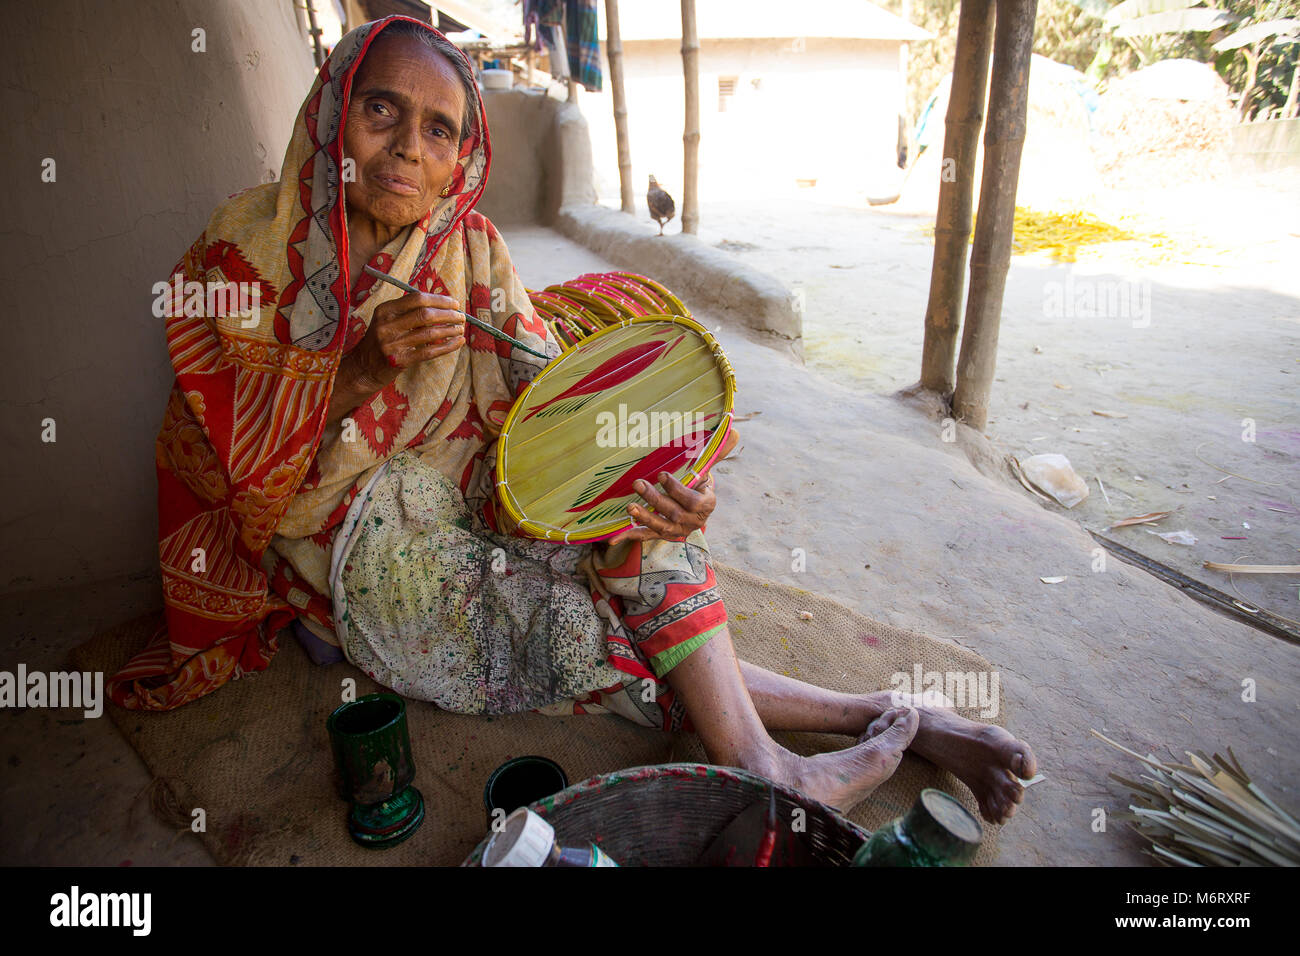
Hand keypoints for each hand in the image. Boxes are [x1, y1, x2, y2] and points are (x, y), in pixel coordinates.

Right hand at [351, 291, 465, 390]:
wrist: (363, 368)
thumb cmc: (381, 341)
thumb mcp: (388, 321)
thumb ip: (409, 312)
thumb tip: (443, 306)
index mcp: (384, 310)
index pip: (417, 298)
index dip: (439, 300)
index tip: (454, 303)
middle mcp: (386, 325)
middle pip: (425, 315)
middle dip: (448, 314)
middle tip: (461, 316)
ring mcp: (392, 344)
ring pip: (429, 333)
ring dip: (450, 330)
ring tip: (461, 328)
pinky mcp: (399, 360)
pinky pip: (429, 352)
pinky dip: (447, 346)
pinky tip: (458, 342)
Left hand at [606, 428, 739, 546]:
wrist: (697, 509)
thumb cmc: (699, 485)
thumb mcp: (708, 469)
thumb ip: (717, 453)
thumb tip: (734, 432)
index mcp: (706, 504)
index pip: (690, 498)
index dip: (676, 489)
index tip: (662, 475)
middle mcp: (693, 521)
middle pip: (673, 511)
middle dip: (655, 499)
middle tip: (638, 483)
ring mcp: (677, 530)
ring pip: (661, 525)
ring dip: (644, 517)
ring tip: (630, 507)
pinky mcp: (663, 534)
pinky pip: (647, 536)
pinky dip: (631, 536)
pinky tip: (614, 538)